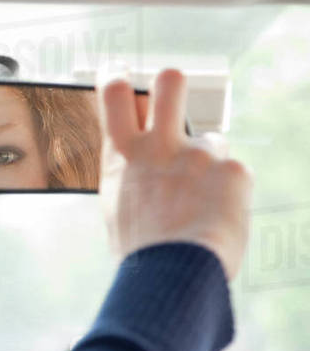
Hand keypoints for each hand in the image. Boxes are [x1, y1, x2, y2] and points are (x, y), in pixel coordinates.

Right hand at [99, 68, 252, 280]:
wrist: (172, 273)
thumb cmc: (142, 251)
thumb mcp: (117, 206)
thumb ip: (129, 174)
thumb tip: (138, 165)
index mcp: (122, 157)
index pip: (116, 94)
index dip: (120, 80)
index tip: (122, 78)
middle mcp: (157, 146)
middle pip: (169, 81)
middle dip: (171, 83)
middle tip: (172, 98)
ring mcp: (196, 154)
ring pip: (211, 138)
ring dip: (209, 162)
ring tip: (201, 201)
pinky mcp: (232, 168)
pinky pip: (234, 173)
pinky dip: (228, 196)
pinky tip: (216, 220)